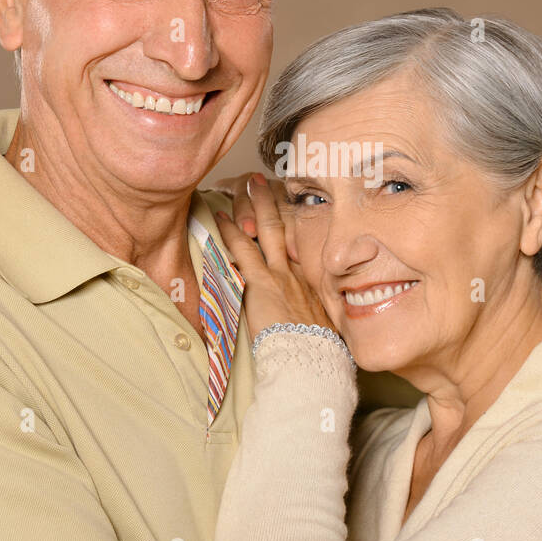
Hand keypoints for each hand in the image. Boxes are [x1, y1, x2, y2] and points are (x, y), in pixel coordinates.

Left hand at [214, 173, 328, 336]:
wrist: (310, 360)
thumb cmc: (315, 351)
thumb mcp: (321, 326)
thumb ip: (311, 315)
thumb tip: (309, 320)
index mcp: (308, 281)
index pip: (294, 243)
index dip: (286, 222)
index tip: (280, 207)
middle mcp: (295, 271)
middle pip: (284, 227)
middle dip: (272, 202)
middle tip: (261, 181)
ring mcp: (279, 274)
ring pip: (266, 229)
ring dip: (253, 204)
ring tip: (244, 184)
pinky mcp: (261, 283)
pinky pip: (243, 250)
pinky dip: (230, 232)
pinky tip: (220, 217)